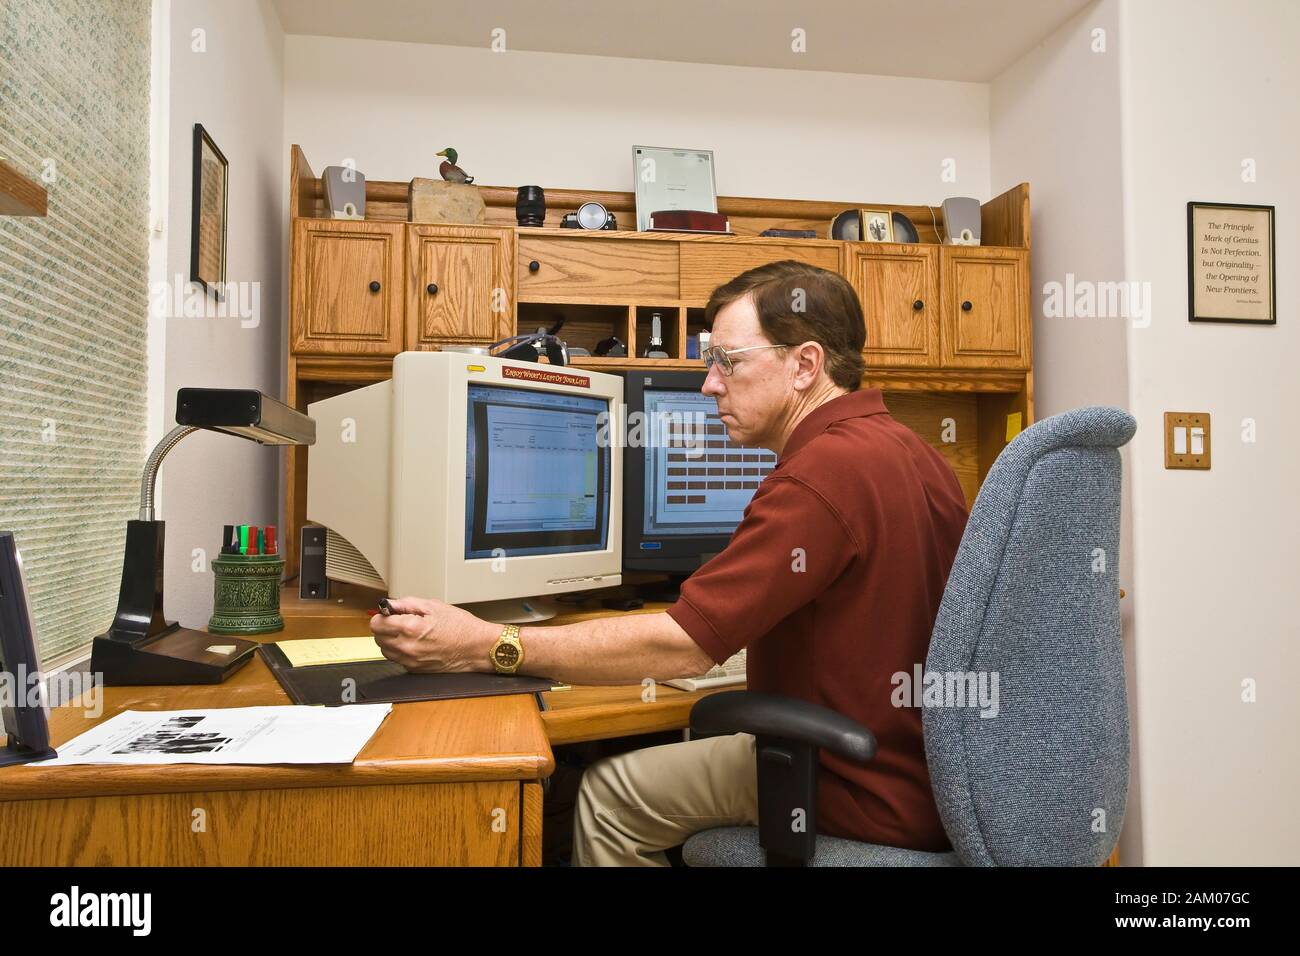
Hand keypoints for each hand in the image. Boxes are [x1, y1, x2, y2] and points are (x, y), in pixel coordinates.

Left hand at [369, 596, 495, 673]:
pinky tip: (414, 643)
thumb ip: (407, 604)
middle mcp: (407, 647)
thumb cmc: (461, 627)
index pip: (376, 624)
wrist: (476, 648)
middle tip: (400, 621)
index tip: (389, 613)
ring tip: (408, 632)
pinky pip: (396, 659)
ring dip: (390, 640)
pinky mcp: (414, 670)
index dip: (382, 616)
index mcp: (410, 628)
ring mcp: (410, 661)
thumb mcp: (434, 606)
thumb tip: (390, 604)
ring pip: (385, 649)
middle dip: (385, 627)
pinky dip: (400, 650)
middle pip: (377, 637)